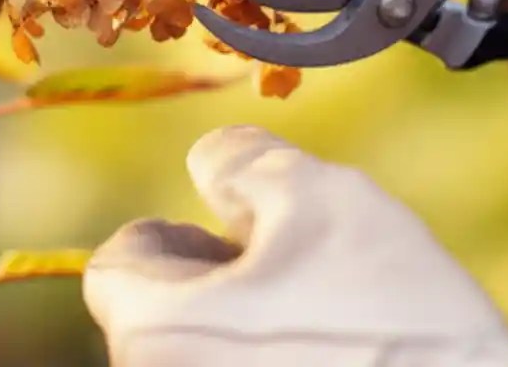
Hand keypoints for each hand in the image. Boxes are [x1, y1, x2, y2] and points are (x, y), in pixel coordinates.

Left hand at [84, 126, 507, 366]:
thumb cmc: (393, 316)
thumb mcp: (318, 197)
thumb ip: (241, 164)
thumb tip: (209, 160)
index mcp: (160, 335)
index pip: (115, 268)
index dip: (170, 233)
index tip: (226, 228)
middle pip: (157, 318)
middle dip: (213, 276)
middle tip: (286, 261)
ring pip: (203, 355)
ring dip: (242, 320)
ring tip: (320, 306)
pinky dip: (269, 358)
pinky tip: (335, 349)